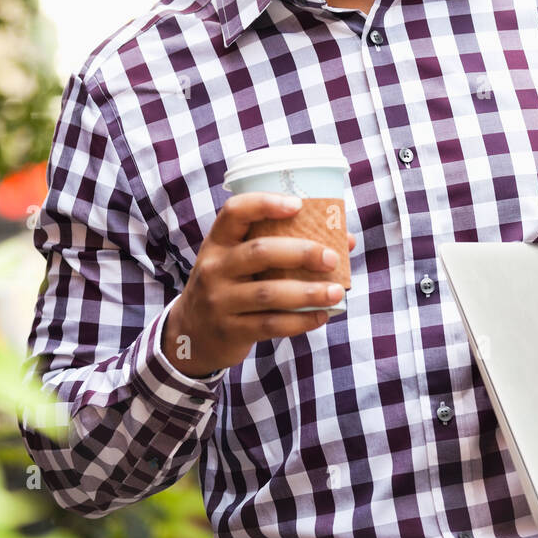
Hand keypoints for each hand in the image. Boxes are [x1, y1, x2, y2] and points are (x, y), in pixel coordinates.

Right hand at [163, 193, 357, 374]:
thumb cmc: (228, 286)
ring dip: (308, 292)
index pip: (235, 211)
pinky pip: (271, 324)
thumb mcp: (236, 262)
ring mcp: (220, 301)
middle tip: (331, 258)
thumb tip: (345, 241)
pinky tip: (321, 316)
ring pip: (270, 293)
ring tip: (336, 292)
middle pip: (260, 252)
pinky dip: (300, 321)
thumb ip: (280, 247)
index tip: (299, 205)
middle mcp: (214, 268)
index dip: (266, 203)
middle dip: (302, 252)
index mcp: (218, 242)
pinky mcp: (230, 330)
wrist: (191, 334)